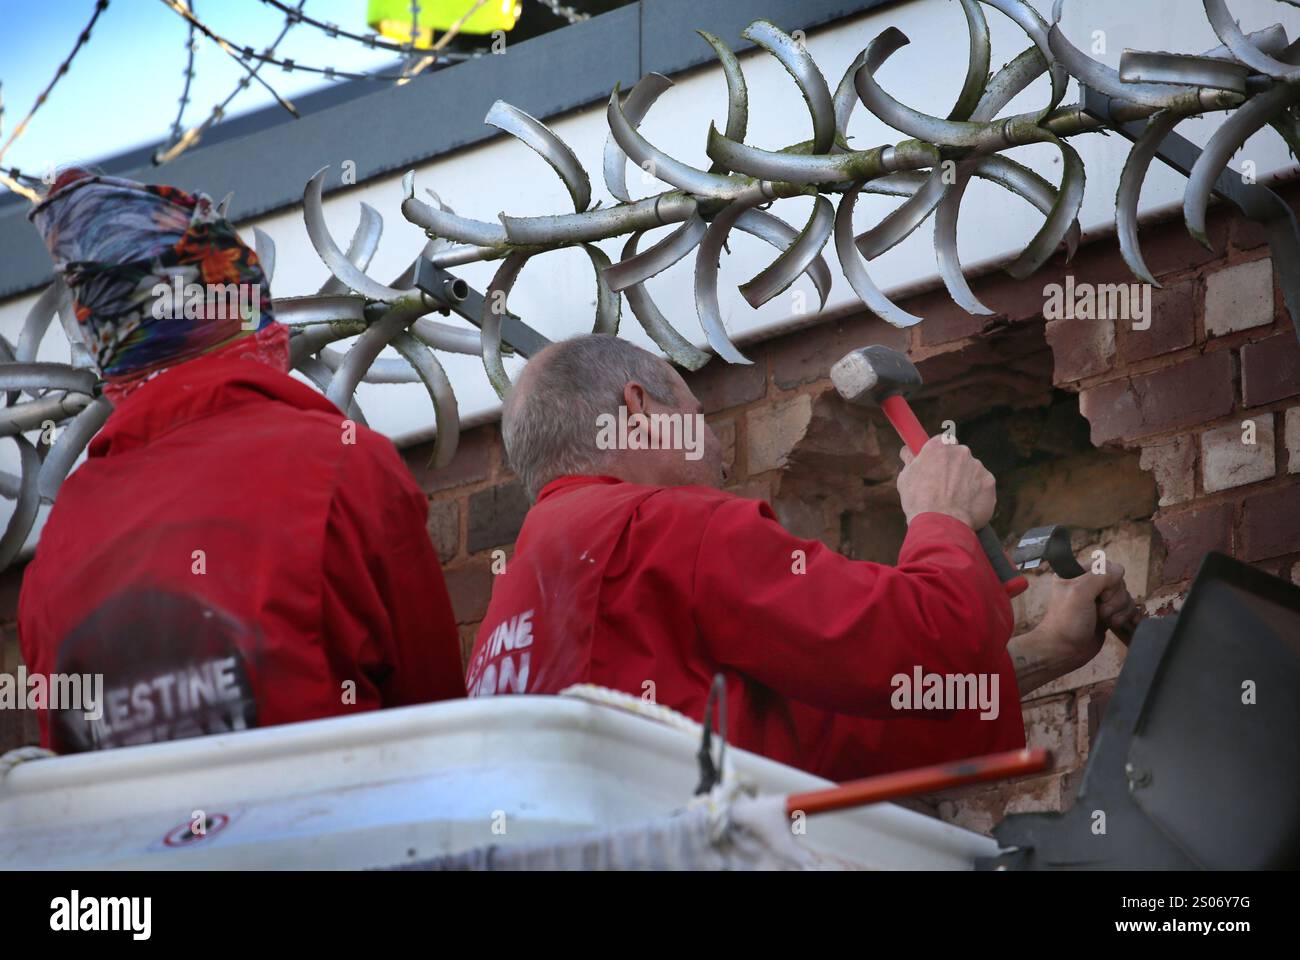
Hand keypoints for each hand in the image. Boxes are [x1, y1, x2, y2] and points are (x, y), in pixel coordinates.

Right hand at [897, 436, 995, 528]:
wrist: (940, 523)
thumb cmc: (919, 500)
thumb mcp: (906, 477)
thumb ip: (911, 460)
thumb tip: (908, 451)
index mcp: (939, 445)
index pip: (943, 442)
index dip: (940, 455)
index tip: (937, 463)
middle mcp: (961, 451)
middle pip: (960, 456)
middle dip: (954, 468)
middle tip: (944, 487)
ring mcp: (977, 466)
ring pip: (972, 471)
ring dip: (965, 482)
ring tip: (953, 501)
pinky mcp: (989, 482)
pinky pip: (982, 486)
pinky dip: (976, 495)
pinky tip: (964, 506)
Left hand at [1008, 563, 1137, 694]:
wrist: (1065, 650)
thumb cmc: (1067, 621)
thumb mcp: (1080, 592)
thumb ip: (1101, 575)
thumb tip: (1120, 570)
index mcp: (1076, 574)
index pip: (1106, 567)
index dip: (1108, 581)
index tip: (1098, 595)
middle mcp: (1088, 585)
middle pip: (1119, 582)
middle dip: (1114, 599)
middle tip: (1098, 611)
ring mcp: (1099, 600)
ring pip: (1125, 596)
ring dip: (1119, 610)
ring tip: (1104, 619)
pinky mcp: (1107, 614)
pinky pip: (1127, 609)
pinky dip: (1124, 617)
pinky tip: (1113, 625)